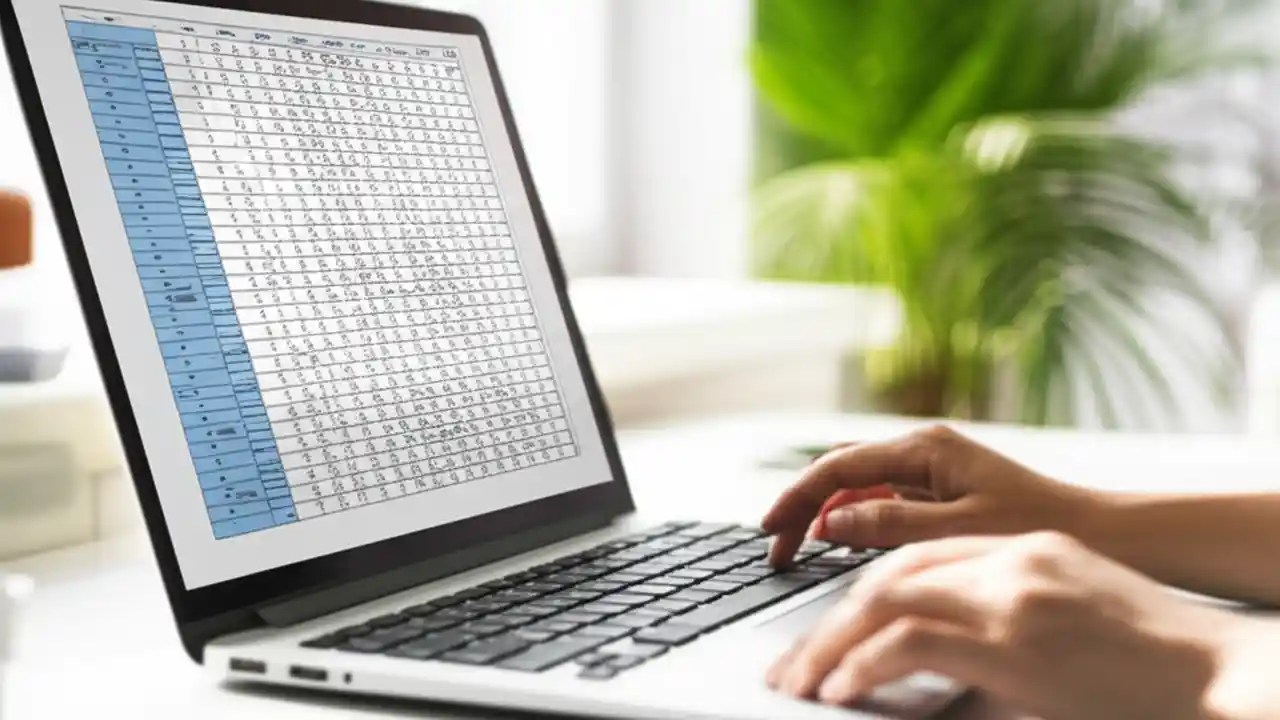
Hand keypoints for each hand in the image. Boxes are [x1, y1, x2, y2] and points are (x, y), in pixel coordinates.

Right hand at [762, 425, 1100, 565]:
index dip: (797, 498)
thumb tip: (834, 520)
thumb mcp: (958, 530)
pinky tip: (844, 544)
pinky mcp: (942, 489)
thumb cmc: (1038, 526)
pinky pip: (882, 499)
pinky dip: (855, 520)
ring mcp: (932, 469)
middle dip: (803, 506)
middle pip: (841, 472)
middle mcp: (924, 450)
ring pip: (859, 486)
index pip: (839, 467)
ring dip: (826, 513)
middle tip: (776, 545)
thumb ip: (891, 522)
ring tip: (799, 548)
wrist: (1102, 531)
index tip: (770, 528)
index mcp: (925, 448)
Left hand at [767, 532, 1248, 719]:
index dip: (860, 595)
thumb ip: (998, 626)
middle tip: (793, 664)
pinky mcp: (1016, 640)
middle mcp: (1008, 561)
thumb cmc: (1146, 659)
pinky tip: (842, 690)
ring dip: (832, 645)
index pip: (915, 560)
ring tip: (802, 683)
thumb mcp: (1064, 623)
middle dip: (830, 621)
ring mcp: (1010, 596)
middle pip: (889, 575)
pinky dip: (866, 664)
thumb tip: (928, 664)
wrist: (1213, 670)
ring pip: (886, 601)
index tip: (826, 631)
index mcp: (1019, 551)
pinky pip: (912, 642)